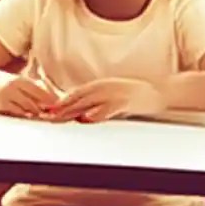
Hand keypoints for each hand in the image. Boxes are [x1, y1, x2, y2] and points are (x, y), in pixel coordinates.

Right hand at [0, 75, 59, 117]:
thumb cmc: (6, 85)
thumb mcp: (19, 83)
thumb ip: (32, 89)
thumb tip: (50, 100)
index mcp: (22, 80)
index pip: (40, 90)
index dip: (50, 98)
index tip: (57, 105)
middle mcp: (15, 86)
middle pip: (35, 98)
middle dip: (44, 106)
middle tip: (52, 112)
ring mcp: (8, 94)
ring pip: (27, 105)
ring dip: (36, 111)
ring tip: (42, 114)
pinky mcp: (2, 103)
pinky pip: (16, 110)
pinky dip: (24, 113)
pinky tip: (28, 115)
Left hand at [46, 78, 164, 122]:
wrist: (160, 92)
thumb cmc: (135, 96)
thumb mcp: (111, 97)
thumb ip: (96, 104)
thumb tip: (79, 114)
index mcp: (99, 86)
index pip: (74, 95)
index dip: (59, 103)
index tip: (44, 111)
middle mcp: (103, 88)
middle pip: (77, 99)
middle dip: (60, 109)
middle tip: (45, 117)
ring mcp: (113, 94)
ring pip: (88, 102)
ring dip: (71, 111)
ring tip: (57, 118)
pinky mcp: (124, 101)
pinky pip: (107, 108)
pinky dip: (96, 114)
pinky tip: (86, 119)